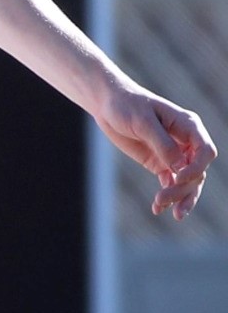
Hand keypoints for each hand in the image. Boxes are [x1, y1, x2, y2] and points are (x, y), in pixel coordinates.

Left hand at [95, 86, 214, 218]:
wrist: (107, 104)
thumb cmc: (126, 105)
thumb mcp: (143, 122)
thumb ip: (162, 143)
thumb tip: (180, 168)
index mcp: (189, 126)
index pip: (205, 152)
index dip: (197, 168)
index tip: (178, 178)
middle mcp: (186, 142)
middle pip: (196, 171)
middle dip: (183, 188)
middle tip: (162, 199)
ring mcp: (174, 154)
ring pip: (186, 181)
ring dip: (177, 197)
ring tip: (160, 207)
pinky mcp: (160, 162)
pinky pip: (170, 183)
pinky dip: (167, 195)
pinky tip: (156, 208)